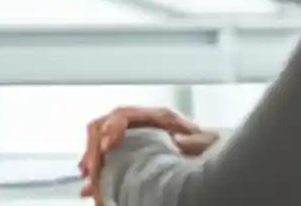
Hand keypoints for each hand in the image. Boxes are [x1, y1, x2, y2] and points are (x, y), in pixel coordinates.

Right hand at [78, 106, 218, 202]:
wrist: (212, 153)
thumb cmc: (210, 147)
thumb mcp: (207, 143)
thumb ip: (194, 140)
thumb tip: (176, 140)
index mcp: (157, 116)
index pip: (123, 114)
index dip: (112, 127)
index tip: (107, 146)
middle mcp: (140, 122)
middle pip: (104, 126)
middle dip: (94, 148)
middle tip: (90, 170)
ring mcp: (133, 135)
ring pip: (100, 141)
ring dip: (91, 158)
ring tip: (88, 178)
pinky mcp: (129, 150)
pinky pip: (105, 156)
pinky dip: (97, 169)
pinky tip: (90, 185)